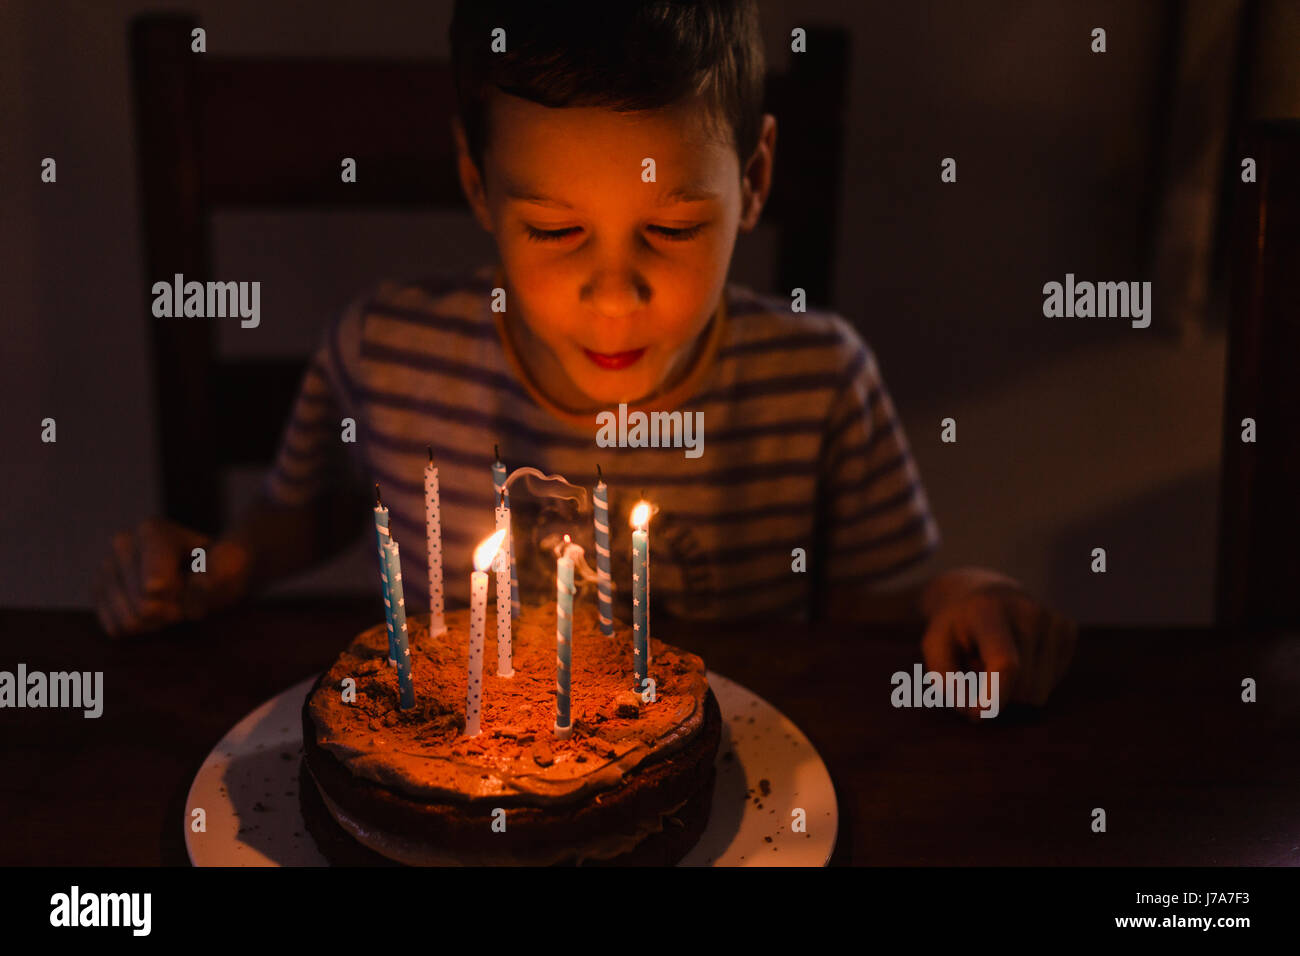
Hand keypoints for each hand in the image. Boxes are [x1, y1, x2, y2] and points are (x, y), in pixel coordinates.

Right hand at [92, 518, 249, 636]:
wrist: (205, 572)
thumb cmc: (220, 568)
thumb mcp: (230, 569)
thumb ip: (217, 576)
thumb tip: (198, 585)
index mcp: (153, 531)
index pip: (157, 585)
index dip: (179, 598)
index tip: (194, 586)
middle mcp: (122, 543)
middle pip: (144, 605)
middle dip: (171, 611)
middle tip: (186, 598)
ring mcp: (106, 566)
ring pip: (128, 619)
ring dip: (157, 622)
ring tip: (171, 605)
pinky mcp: (98, 590)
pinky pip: (115, 626)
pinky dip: (140, 629)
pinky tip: (154, 615)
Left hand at [920, 585, 1076, 717]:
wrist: (979, 592)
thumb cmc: (954, 628)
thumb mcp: (934, 649)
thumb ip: (947, 683)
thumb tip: (977, 715)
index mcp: (988, 612)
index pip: (1005, 665)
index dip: (995, 697)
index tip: (979, 715)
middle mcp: (1027, 611)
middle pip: (1025, 688)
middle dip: (998, 695)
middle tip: (977, 671)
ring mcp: (1052, 619)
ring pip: (1040, 692)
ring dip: (1014, 690)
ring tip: (996, 663)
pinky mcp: (1067, 628)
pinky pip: (1054, 681)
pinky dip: (1033, 679)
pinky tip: (1018, 657)